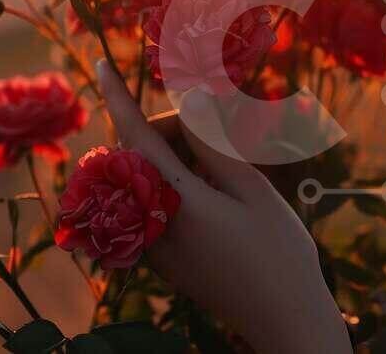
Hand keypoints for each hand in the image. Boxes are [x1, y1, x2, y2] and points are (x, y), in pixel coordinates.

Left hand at [96, 62, 351, 353]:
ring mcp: (154, 246)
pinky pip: (156, 206)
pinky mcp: (163, 260)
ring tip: (233, 170)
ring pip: (149, 180)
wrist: (284, 321)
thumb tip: (189, 99)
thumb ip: (214, 143)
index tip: (102, 65)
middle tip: (227, 131)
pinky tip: (221, 195)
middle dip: (175, 132)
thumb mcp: (252, 189)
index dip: (119, 98)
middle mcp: (152, 226)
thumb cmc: (279, 252)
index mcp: (175, 203)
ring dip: (180, 159)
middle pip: (143, 156)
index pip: (135, 137)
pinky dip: (180, 185)